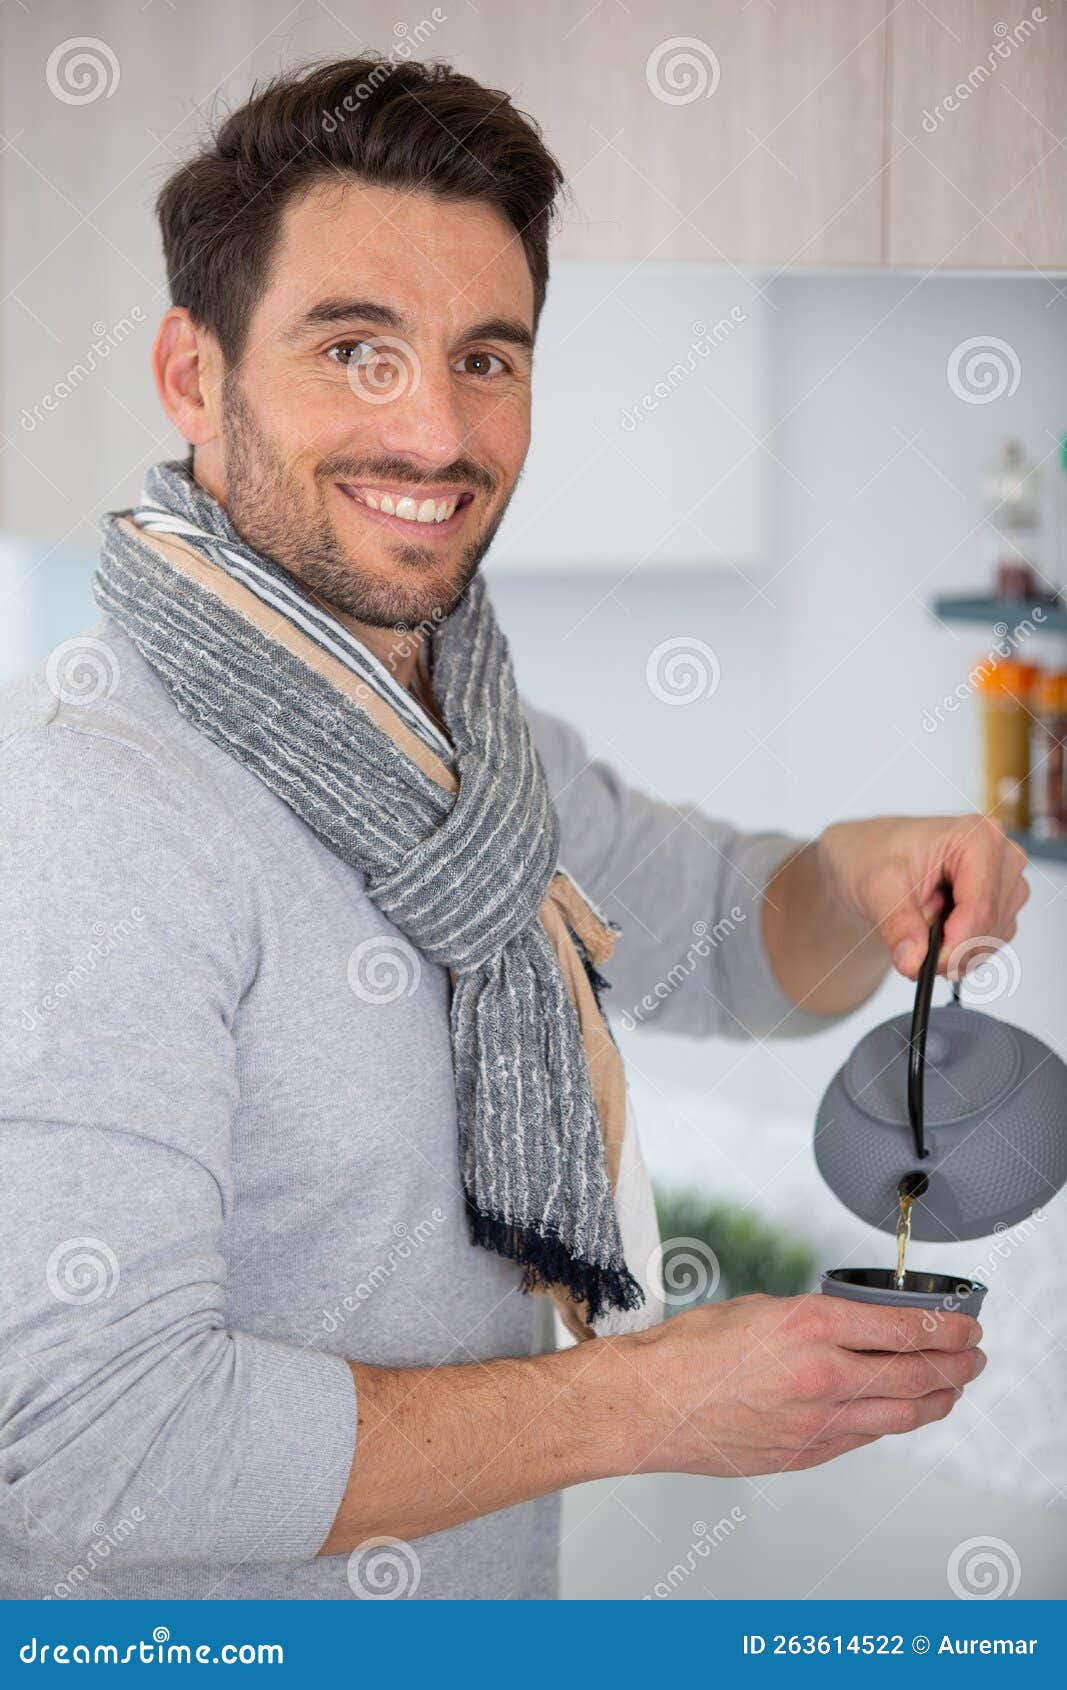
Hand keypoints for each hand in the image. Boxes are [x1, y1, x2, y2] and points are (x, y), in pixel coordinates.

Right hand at [621, 1292, 984, 1476]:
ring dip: (938, 1399)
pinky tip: (902, 1411)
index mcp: (811, 1327)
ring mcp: (817, 1423)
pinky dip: (892, 1421)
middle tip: (974, 1354)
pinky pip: (865, 1436)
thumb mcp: (761, 1309)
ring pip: (901, 1415)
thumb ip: (815, 1319)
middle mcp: (822, 1376)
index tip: (966, 1323)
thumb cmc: (691, 1352)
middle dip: (957, 1364)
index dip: (948, 1328)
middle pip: (917, 1375)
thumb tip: (854, 1327)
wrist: (652, 1405)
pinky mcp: (806, 1454)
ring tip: (954, 1387)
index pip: (905, 1330)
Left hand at [816, 813, 1028, 982]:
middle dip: (949, 949)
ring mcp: (1008, 883)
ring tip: (917, 925)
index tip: (922, 965)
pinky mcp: (1005, 906)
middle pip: (989, 927)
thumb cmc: (877, 856)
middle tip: (909, 943)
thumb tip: (913, 962)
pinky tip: (934, 929)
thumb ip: (897, 924)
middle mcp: (1003, 857)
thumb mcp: (876, 886)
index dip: (954, 946)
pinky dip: (958, 951)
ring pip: (991, 941)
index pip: (981, 908)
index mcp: (978, 836)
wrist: (873, 858)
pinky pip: (988, 946)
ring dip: (952, 951)